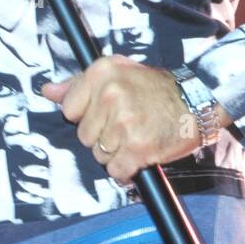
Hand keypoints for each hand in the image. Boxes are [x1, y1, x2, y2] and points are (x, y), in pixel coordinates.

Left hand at [41, 54, 203, 185]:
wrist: (196, 101)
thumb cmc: (156, 88)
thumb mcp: (118, 72)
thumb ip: (79, 84)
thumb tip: (47, 91)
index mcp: (102, 73)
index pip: (69, 108)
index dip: (87, 115)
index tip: (106, 112)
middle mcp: (111, 95)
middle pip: (84, 135)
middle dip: (102, 136)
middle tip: (126, 124)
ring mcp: (124, 123)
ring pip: (99, 154)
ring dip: (115, 153)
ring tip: (135, 136)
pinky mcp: (138, 148)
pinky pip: (116, 171)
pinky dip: (126, 169)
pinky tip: (139, 154)